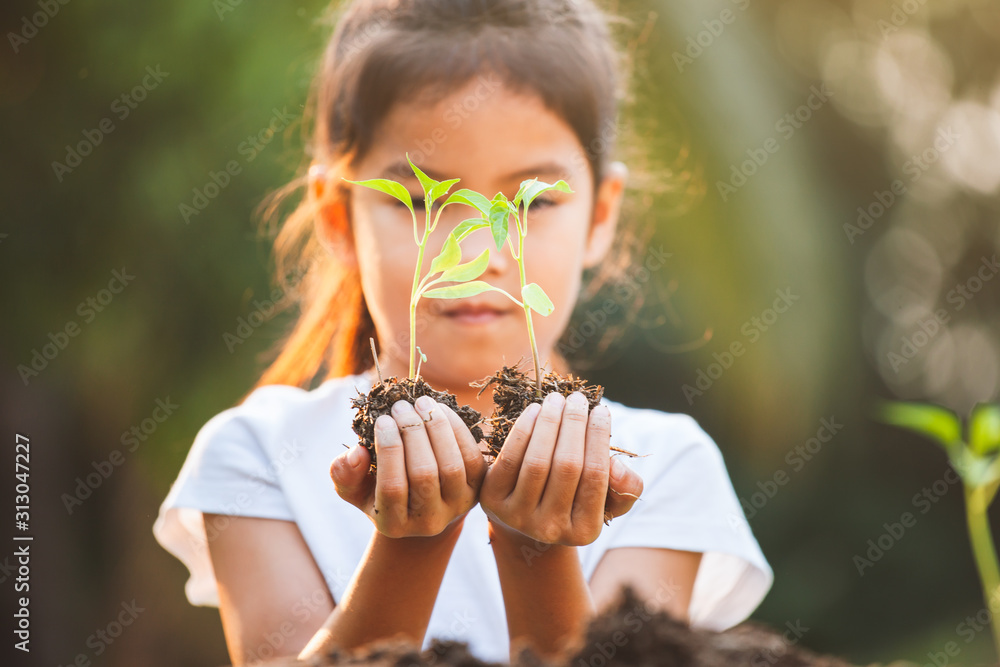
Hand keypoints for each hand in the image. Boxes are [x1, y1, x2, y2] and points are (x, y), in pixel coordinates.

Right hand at [330, 395, 486, 537]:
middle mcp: (428, 522)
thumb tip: (356, 453)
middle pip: (424, 474)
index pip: (392, 487)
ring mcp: (457, 506)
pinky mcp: (478, 489)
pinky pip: (471, 456)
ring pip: (451, 465)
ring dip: (436, 427)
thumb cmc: (379, 489)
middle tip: (400, 406)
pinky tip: (439, 409)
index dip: (388, 449)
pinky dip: (456, 429)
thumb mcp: (354, 487)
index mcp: (393, 524)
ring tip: (420, 402)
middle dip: (412, 433)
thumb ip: (344, 474)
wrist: (421, 503)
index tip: (382, 419)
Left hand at [479, 391, 643, 546]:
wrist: (527, 518)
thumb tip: (616, 466)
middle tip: (577, 399)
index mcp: (584, 531)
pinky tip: (534, 411)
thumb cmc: (574, 500)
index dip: (599, 438)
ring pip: (537, 462)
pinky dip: (523, 431)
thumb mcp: (607, 500)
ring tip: (557, 399)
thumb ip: (625, 487)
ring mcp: (517, 517)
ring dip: (549, 423)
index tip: (601, 410)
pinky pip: (510, 459)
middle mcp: (550, 529)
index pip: (595, 476)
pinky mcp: (492, 501)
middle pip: (566, 466)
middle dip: (574, 425)